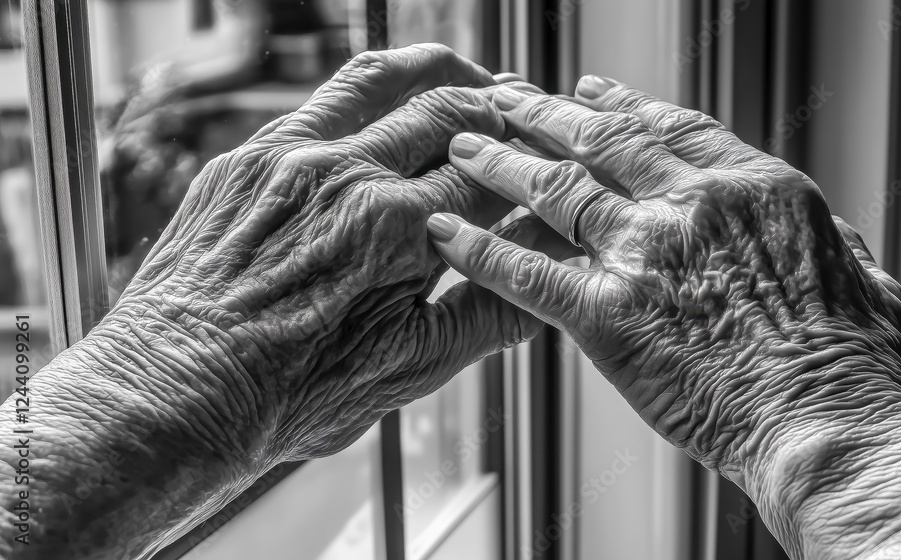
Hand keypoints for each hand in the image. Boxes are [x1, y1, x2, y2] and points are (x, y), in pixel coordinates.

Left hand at [0, 44, 552, 558]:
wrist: (174, 394)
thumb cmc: (288, 396)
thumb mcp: (410, 369)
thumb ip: (490, 312)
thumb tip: (550, 274)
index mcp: (395, 230)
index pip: (491, 176)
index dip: (532, 171)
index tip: (549, 172)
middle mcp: (345, 174)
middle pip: (449, 110)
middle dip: (500, 109)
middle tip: (524, 118)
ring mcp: (289, 156)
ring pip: (381, 79)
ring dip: (437, 70)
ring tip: (471, 78)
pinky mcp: (247, 157)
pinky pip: (318, 101)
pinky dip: (368, 95)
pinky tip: (384, 111)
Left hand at [426, 78, 900, 558]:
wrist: (822, 422)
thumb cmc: (851, 363)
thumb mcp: (863, 276)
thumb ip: (832, 241)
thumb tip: (830, 231)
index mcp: (749, 186)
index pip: (669, 127)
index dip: (621, 103)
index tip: (589, 91)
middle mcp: (688, 204)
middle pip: (600, 141)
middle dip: (545, 114)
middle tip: (506, 96)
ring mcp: (643, 254)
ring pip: (555, 190)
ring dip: (500, 162)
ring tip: (463, 143)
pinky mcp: (605, 315)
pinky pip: (524, 273)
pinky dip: (476, 250)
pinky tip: (443, 232)